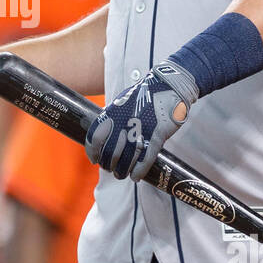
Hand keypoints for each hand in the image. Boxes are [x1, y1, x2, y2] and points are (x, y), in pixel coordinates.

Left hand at [85, 62, 197, 179]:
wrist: (169, 86)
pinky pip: (146, 158)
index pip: (95, 138)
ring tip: (122, 175)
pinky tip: (135, 176)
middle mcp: (124, 123)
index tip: (94, 159)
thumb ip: (111, 116)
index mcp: (113, 113)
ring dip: (122, 171)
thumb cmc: (145, 95)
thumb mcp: (122, 101)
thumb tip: (102, 131)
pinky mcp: (157, 135)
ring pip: (126, 159)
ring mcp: (141, 130)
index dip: (93, 152)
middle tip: (111, 169)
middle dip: (108, 165)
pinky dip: (139, 170)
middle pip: (109, 153)